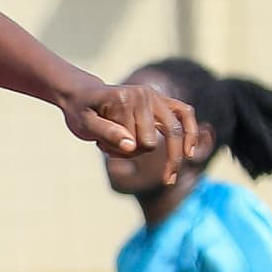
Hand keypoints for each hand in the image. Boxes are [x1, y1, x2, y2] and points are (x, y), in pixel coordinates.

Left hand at [65, 81, 196, 183]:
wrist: (83, 93)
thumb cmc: (80, 111)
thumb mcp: (84, 124)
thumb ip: (107, 132)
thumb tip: (132, 146)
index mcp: (124, 99)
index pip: (133, 140)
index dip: (118, 150)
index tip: (100, 145)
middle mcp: (144, 95)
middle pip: (152, 140)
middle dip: (135, 153)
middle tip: (113, 151)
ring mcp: (155, 96)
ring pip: (174, 130)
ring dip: (174, 155)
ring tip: (169, 178)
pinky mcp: (162, 100)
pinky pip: (185, 113)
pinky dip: (191, 131)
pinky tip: (191, 152)